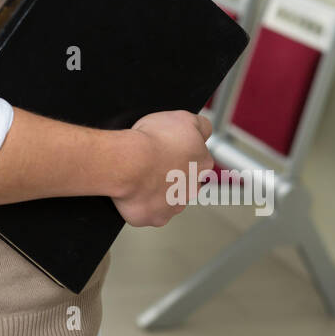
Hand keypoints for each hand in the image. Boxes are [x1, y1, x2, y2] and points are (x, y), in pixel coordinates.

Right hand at [112, 110, 213, 227]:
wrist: (129, 164)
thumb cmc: (152, 141)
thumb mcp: (182, 117)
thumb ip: (200, 125)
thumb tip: (205, 130)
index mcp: (202, 162)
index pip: (198, 158)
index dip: (182, 152)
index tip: (168, 148)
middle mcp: (193, 187)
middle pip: (185, 181)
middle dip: (172, 174)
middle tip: (154, 162)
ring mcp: (174, 205)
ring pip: (168, 198)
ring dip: (158, 190)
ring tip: (141, 176)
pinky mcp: (155, 217)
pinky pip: (150, 212)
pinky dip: (142, 203)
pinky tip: (134, 191)